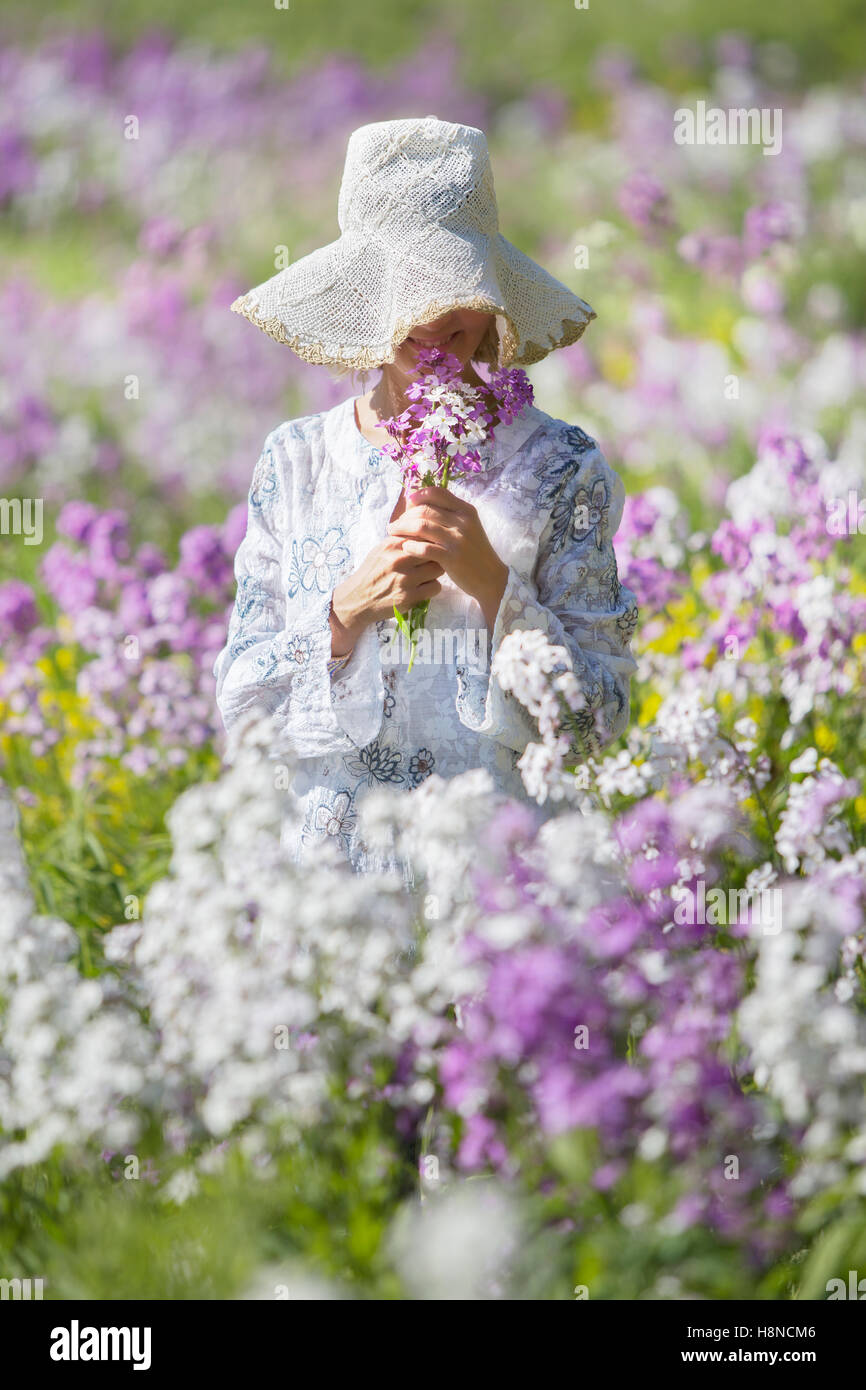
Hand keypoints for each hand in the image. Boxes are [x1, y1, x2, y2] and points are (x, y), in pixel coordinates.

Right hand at [329, 536, 443, 655]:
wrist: (357, 599)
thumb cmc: (372, 572)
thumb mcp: (381, 550)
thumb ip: (401, 540)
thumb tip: (424, 530)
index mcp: (392, 545)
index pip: (423, 535)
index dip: (430, 541)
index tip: (430, 547)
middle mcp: (399, 560)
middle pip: (433, 551)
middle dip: (435, 556)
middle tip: (429, 563)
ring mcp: (405, 579)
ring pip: (438, 569)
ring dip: (435, 573)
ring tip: (426, 576)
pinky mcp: (409, 597)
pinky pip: (435, 587)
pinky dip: (432, 588)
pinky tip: (423, 589)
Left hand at [387, 486, 507, 630]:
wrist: (491, 577)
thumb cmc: (475, 552)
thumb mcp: (468, 527)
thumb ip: (449, 514)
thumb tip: (422, 503)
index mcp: (466, 510)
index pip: (437, 493)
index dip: (418, 495)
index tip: (407, 502)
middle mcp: (462, 521)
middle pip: (425, 510)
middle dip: (405, 516)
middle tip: (394, 524)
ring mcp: (457, 539)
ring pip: (422, 526)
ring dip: (403, 528)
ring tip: (392, 533)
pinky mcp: (452, 557)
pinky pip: (425, 548)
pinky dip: (411, 546)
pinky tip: (405, 548)